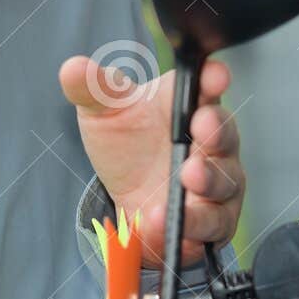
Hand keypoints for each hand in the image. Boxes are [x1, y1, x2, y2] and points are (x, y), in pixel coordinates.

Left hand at [58, 56, 243, 269]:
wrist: (128, 193)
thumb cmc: (129, 140)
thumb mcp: (105, 111)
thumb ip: (94, 89)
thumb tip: (72, 67)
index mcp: (191, 105)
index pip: (209, 85)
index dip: (214, 78)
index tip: (213, 75)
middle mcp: (214, 143)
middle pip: (226, 136)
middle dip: (216, 135)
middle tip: (200, 131)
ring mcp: (218, 185)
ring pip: (224, 187)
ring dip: (207, 185)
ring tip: (183, 183)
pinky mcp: (213, 222)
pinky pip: (210, 229)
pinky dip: (189, 230)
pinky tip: (164, 226)